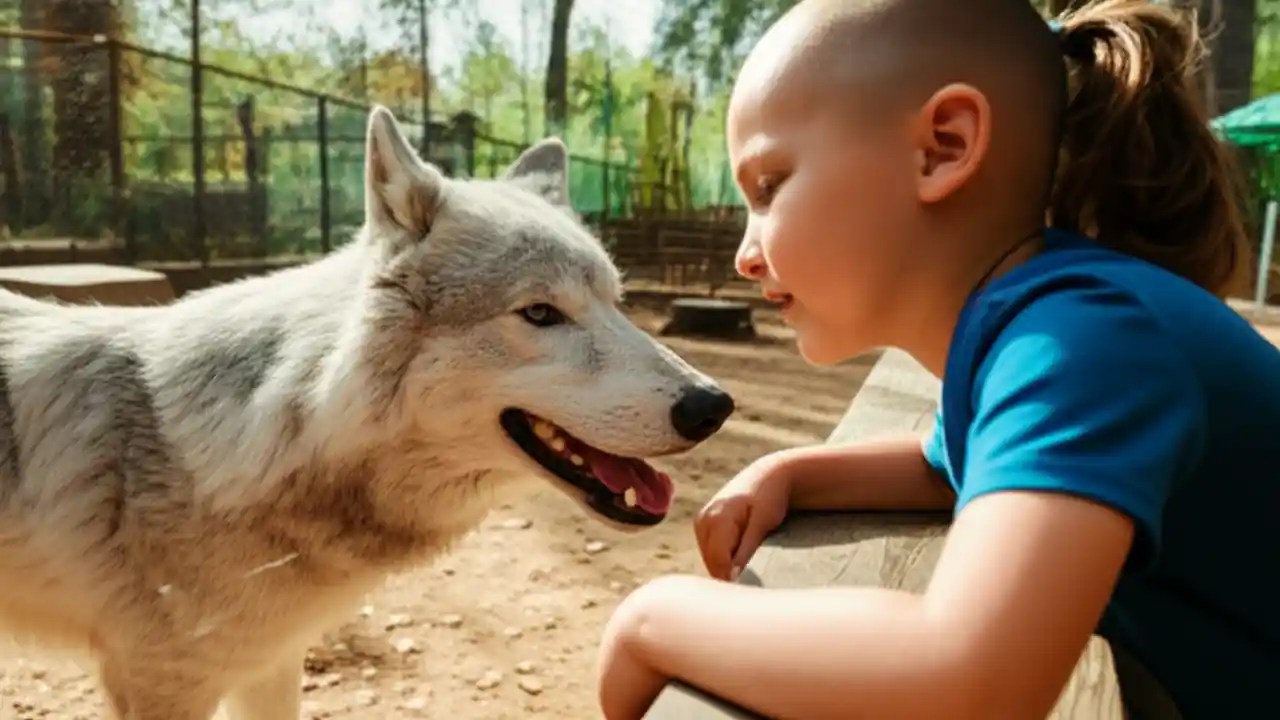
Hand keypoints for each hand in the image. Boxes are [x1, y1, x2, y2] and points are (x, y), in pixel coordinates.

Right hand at [695, 451, 793, 580]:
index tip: (746, 592)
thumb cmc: (770, 499)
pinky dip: (722, 558)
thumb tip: (731, 576)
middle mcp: (704, 519)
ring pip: (709, 558)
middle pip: (710, 562)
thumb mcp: (762, 525)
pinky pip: (709, 551)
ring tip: (746, 567)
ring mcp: (701, 521)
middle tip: (749, 584)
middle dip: (726, 575)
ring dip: (724, 566)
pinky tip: (738, 556)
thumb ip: (745, 550)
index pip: (717, 561)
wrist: (768, 475)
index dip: (730, 579)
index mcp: (717, 519)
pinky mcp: (703, 524)